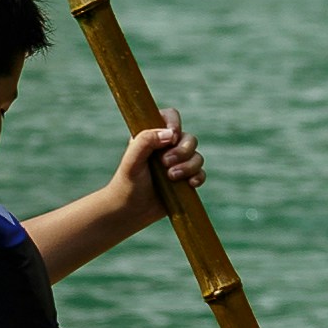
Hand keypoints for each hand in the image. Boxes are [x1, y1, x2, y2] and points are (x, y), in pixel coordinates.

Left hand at [103, 116, 198, 234]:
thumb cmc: (127, 183)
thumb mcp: (131, 160)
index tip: (171, 138)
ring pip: (197, 156)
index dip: (174, 123)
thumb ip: (145, 141)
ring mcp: (178, 163)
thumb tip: (170, 134)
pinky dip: (198, 177)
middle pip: (189, 138)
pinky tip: (189, 184)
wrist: (130, 210)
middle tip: (165, 164)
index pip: (170, 117)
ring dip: (188, 166)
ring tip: (171, 177)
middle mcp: (167, 147)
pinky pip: (200, 173)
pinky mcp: (185, 179)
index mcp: (153, 136)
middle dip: (182, 151)